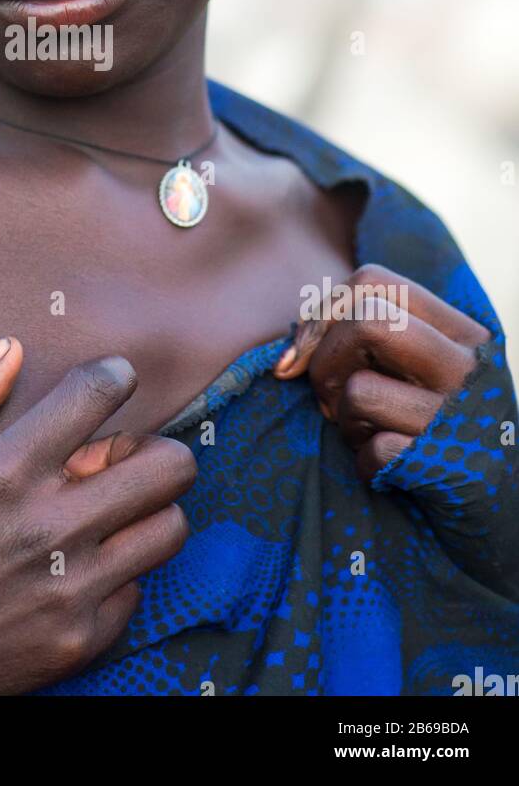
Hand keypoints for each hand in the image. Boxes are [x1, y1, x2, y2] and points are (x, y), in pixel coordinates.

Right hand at [0, 337, 195, 695]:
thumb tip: (9, 351)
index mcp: (1, 475)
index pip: (97, 395)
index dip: (113, 375)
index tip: (110, 378)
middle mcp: (48, 531)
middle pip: (171, 465)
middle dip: (154, 445)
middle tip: (121, 453)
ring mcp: (69, 593)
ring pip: (170, 528)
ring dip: (148, 509)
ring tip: (111, 507)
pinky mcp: (75, 644)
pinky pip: (138, 590)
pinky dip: (119, 572)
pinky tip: (76, 566)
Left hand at [273, 264, 490, 480]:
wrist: (499, 505)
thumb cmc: (432, 425)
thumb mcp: (413, 367)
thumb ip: (363, 338)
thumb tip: (289, 358)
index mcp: (460, 330)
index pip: (372, 280)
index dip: (322, 312)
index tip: (303, 353)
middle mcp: (468, 365)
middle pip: (366, 323)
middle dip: (324, 363)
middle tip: (328, 397)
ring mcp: (459, 416)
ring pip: (359, 390)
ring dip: (343, 419)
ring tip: (368, 432)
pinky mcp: (447, 465)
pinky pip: (372, 451)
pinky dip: (365, 463)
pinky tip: (390, 467)